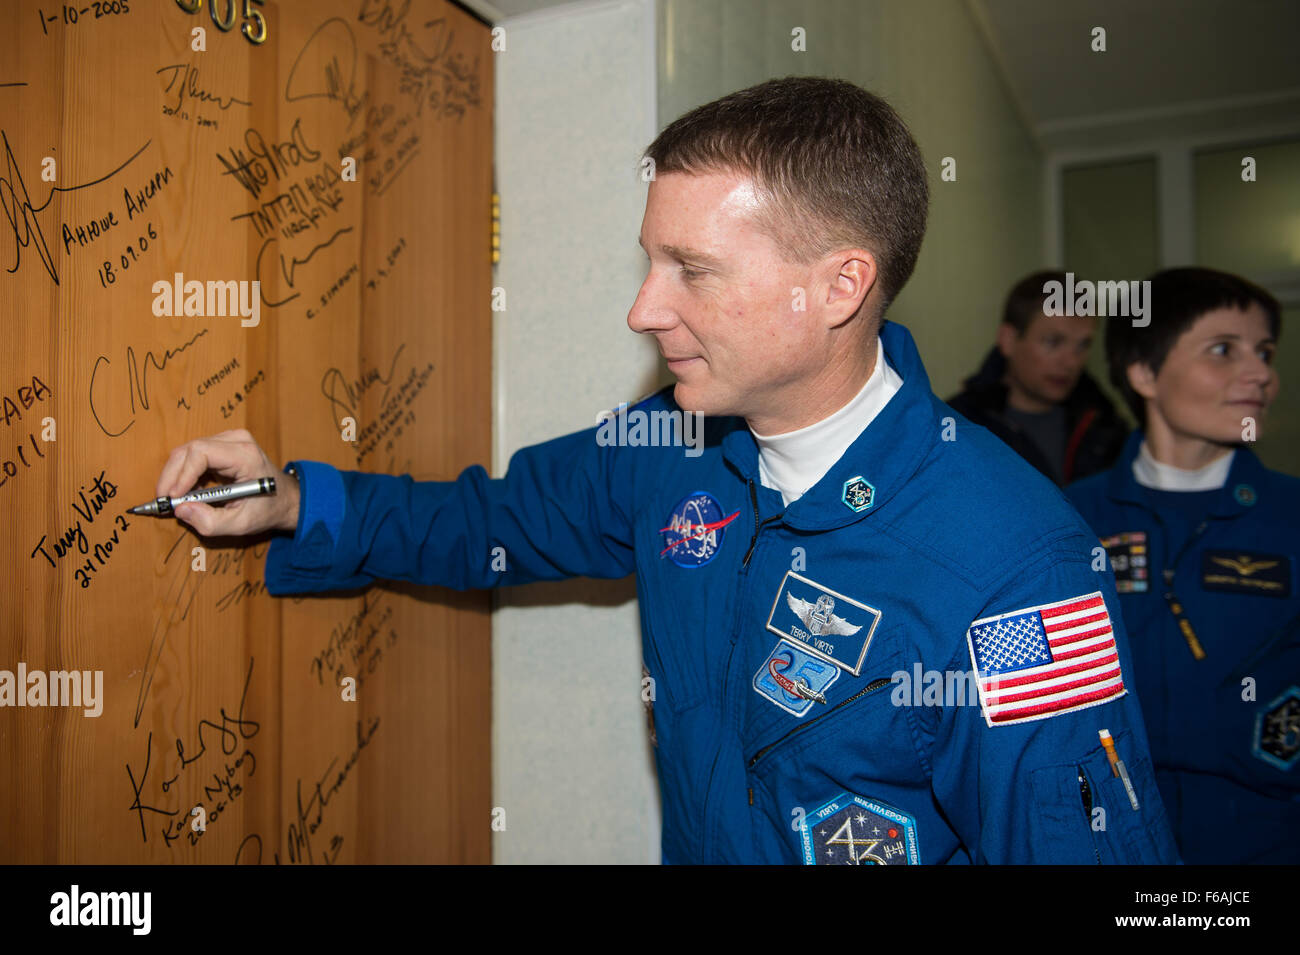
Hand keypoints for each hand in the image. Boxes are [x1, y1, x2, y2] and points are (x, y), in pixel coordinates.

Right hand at [155, 429, 299, 536]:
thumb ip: (211, 522)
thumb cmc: (267, 509)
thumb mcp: (241, 524)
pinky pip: (193, 455)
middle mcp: (236, 440)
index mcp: (245, 455)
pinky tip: (187, 492)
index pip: (202, 453)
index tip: (172, 496)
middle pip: (190, 449)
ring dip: (176, 475)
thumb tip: (181, 510)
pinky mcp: (221, 445)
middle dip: (171, 476)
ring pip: (187, 451)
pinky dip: (184, 474)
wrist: (285, 499)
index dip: (182, 474)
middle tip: (164, 500)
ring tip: (176, 498)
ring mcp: (228, 440)